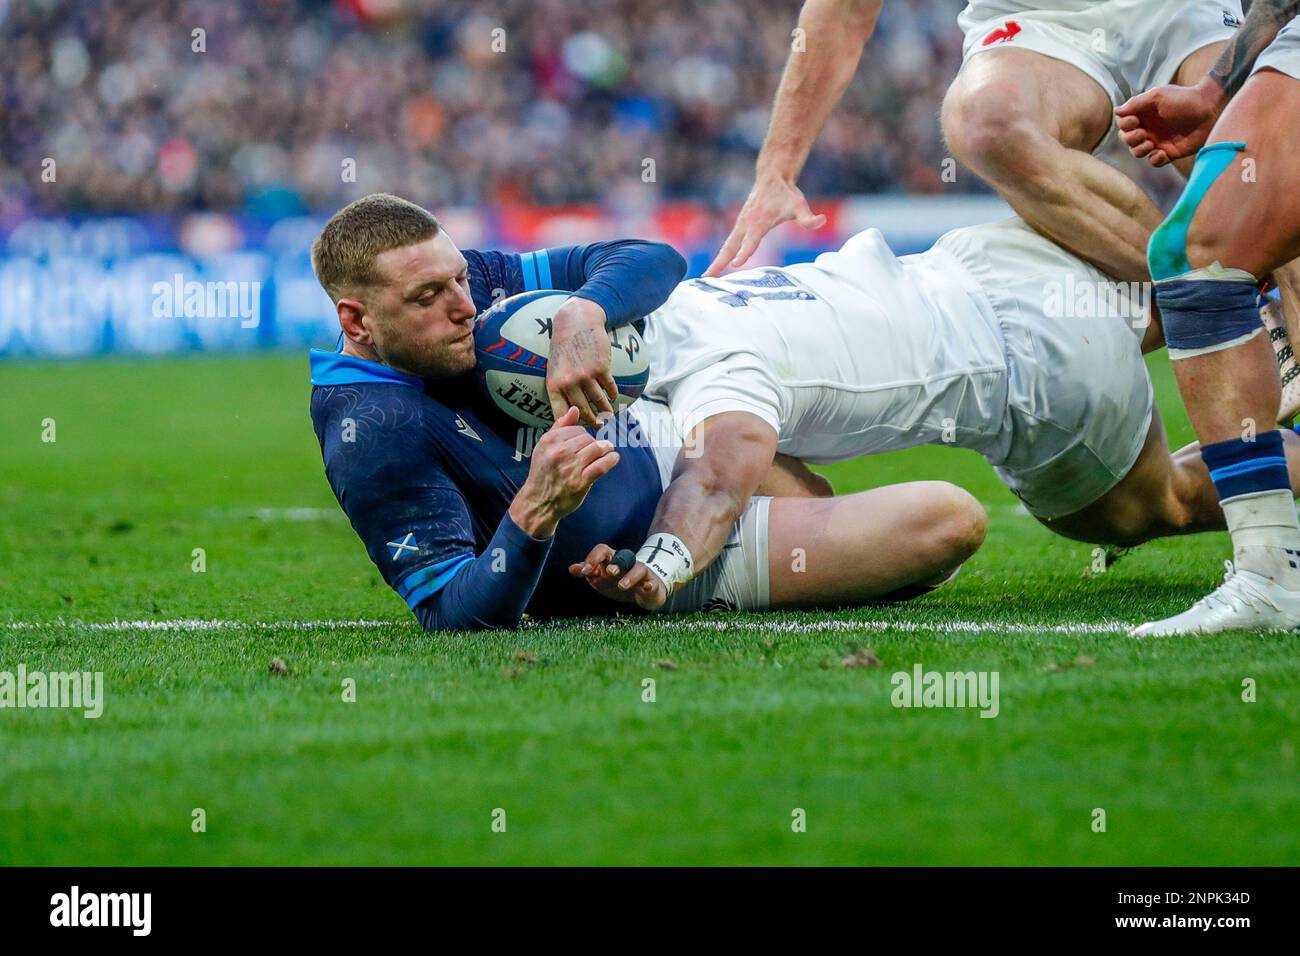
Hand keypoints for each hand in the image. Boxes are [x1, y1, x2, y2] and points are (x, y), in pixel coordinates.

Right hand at [509, 407, 619, 536]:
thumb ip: (559, 427)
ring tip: (608, 451)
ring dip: (606, 449)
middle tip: (596, 451)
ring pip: (597, 449)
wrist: (538, 502)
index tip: (584, 444)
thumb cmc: (543, 473)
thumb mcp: (544, 447)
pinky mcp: (581, 482)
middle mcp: (560, 452)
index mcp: (550, 441)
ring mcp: (571, 467)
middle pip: (588, 438)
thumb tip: (574, 409)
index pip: (577, 429)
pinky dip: (611, 460)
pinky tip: (613, 458)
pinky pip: (601, 465)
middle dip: (594, 444)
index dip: (583, 436)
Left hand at [547, 297, 616, 426]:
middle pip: (584, 411)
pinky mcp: (601, 368)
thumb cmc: (564, 348)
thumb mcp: (554, 369)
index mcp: (554, 385)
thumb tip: (569, 413)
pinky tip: (613, 396)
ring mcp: (586, 376)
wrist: (576, 322)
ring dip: (606, 410)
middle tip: (599, 426)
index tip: (577, 432)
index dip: (570, 426)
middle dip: (593, 422)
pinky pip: (610, 388)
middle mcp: (569, 383)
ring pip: (600, 402)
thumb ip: (560, 389)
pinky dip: (613, 394)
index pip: (561, 414)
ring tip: (609, 414)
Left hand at [569, 543, 667, 608]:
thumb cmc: (616, 582)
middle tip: (609, 572)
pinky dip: (650, 585)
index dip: (593, 558)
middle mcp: (627, 563)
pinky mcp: (651, 583)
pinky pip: (652, 583)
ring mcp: (640, 572)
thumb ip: (587, 572)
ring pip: (638, 568)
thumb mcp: (600, 578)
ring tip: (622, 586)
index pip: (602, 550)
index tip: (584, 571)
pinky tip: (647, 587)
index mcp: (611, 559)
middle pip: (622, 556)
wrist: (642, 593)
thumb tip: (572, 568)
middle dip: (615, 563)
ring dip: (630, 576)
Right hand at [705, 172, 825, 276]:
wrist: (771, 177)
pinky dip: (722, 254)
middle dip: (719, 262)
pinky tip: (717, 265)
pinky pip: (729, 243)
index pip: (750, 241)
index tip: (735, 265)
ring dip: (717, 261)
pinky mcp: (740, 225)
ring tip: (707, 276)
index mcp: (759, 222)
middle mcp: (746, 224)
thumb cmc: (786, 193)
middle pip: (730, 247)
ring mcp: (741, 225)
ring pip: (727, 246)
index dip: (744, 253)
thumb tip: (821, 220)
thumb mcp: (799, 204)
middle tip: (708, 277)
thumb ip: (808, 217)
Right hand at [1115, 78, 1226, 167]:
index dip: (1125, 125)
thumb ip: (1136, 103)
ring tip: (1151, 143)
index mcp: (1144, 115)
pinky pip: (1154, 162)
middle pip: (1127, 140)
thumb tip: (1116, 111)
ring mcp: (1158, 141)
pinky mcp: (1169, 152)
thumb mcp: (1158, 96)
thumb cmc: (1184, 99)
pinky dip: (1154, 159)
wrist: (1209, 108)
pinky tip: (1161, 153)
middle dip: (1131, 139)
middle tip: (1144, 133)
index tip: (1134, 120)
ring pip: (1137, 152)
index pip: (1123, 124)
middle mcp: (1149, 128)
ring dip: (1139, 150)